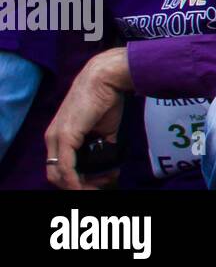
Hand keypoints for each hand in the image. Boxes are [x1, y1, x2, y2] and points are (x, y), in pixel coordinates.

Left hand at [45, 48, 130, 189]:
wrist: (105, 78)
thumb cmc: (106, 98)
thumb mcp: (105, 127)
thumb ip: (104, 143)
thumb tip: (111, 158)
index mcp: (60, 135)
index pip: (61, 166)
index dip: (78, 179)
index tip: (101, 180)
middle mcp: (53, 138)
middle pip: (57, 174)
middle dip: (80, 185)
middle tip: (102, 185)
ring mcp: (56, 137)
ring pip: (59, 174)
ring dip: (81, 185)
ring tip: (103, 183)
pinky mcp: (65, 137)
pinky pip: (65, 167)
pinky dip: (74, 182)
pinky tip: (85, 187)